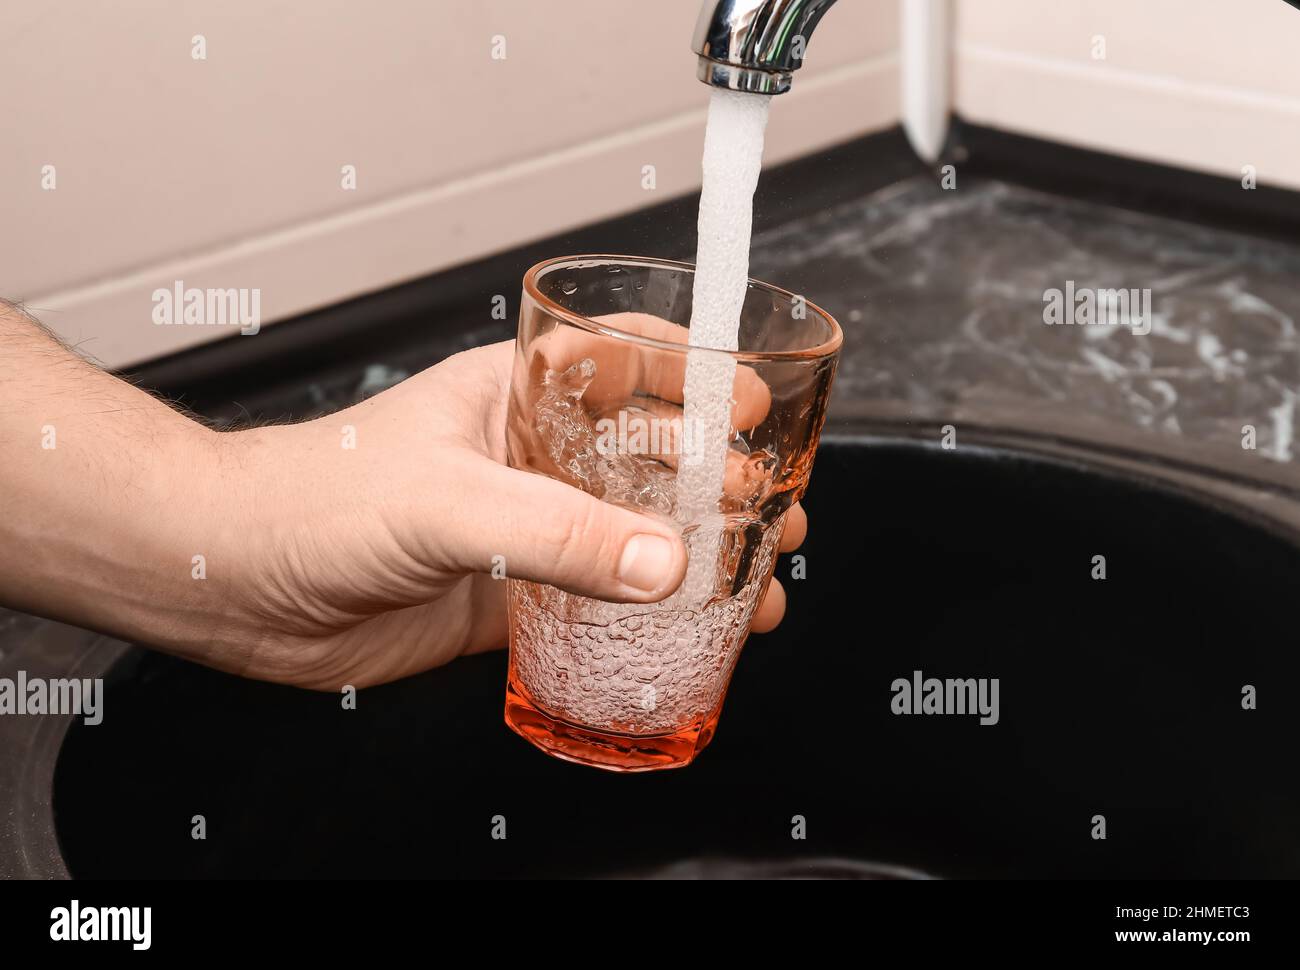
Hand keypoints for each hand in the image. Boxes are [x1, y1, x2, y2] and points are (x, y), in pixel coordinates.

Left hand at [222, 333, 806, 688]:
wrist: (238, 585)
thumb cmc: (313, 499)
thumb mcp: (448, 500)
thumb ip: (556, 531)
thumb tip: (662, 564)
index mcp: (516, 395)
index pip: (626, 361)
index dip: (699, 376)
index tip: (758, 405)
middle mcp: (529, 457)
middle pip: (647, 456)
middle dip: (718, 482)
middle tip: (775, 512)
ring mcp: (522, 528)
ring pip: (630, 536)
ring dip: (695, 557)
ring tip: (755, 584)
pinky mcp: (507, 595)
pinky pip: (595, 603)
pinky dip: (645, 619)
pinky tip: (685, 633)